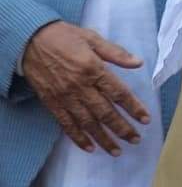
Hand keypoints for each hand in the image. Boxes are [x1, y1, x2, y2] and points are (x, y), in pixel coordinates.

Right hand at [22, 21, 149, 155]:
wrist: (31, 41)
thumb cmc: (66, 37)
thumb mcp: (93, 38)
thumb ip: (116, 53)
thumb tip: (138, 62)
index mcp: (93, 69)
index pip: (118, 93)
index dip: (133, 107)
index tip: (145, 119)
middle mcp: (80, 86)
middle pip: (105, 112)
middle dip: (121, 128)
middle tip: (135, 140)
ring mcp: (65, 97)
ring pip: (87, 123)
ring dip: (103, 138)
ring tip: (116, 150)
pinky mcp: (52, 103)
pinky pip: (66, 124)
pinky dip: (78, 138)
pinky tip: (89, 148)